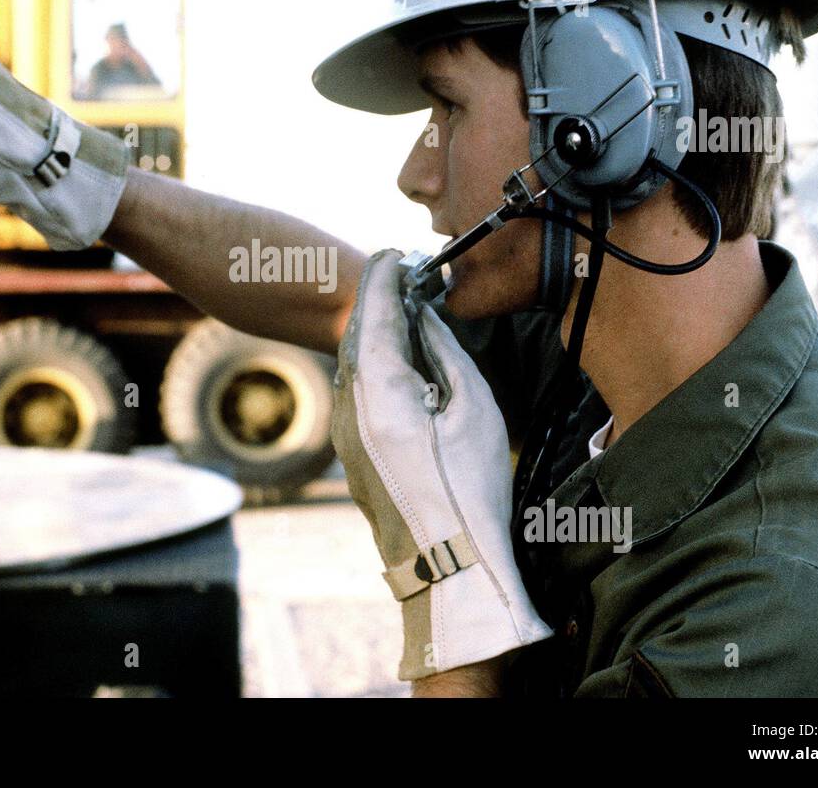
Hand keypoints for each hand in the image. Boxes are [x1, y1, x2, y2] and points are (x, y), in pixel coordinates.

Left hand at [331, 250, 552, 680]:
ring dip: (373, 333)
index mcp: (380, 390)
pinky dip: (372, 366)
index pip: (375, 313)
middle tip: (400, 271)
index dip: (384, 277)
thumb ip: (445, 353)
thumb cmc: (470, 488)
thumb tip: (425, 318)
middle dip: (376, 301)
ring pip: (352, 365)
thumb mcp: (473, 409)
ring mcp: (344, 432)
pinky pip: (355, 393)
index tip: (393, 251)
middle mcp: (349, 406)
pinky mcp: (350, 453)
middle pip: (357, 336)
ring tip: (401, 308)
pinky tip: (397, 362)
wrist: (447, 566)